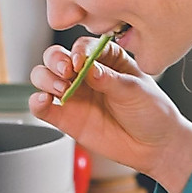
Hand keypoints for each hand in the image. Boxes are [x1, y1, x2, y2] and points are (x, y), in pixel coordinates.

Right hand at [29, 37, 191, 192]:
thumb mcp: (136, 91)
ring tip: (62, 89)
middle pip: (56, 57)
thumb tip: (89, 69)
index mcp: (106, 58)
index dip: (78, 51)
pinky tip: (43, 101)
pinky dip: (37, 102)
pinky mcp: (67, 118)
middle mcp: (86, 73)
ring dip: (46, 79)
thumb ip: (111, 80)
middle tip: (67, 72)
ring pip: (44, 77)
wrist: (154, 146)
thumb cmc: (152, 112)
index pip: (83, 46)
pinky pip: (44, 107)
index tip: (81, 63)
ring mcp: (75, 95)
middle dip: (55, 60)